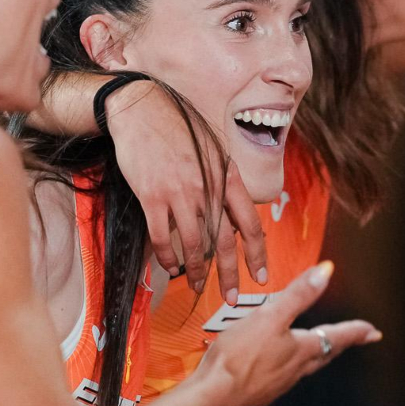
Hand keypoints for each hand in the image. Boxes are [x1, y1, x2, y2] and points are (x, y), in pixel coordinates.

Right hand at [107, 81, 268, 301]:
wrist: (143, 108)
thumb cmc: (179, 127)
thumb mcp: (213, 150)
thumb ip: (224, 183)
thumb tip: (232, 215)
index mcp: (227, 177)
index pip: (250, 223)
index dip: (258, 253)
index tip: (262, 276)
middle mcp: (208, 188)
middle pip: (225, 242)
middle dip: (230, 275)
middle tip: (231, 297)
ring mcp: (180, 193)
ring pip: (195, 244)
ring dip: (196, 270)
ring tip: (196, 285)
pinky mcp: (153, 196)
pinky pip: (163, 237)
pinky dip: (167, 257)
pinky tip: (169, 267)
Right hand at [198, 262, 379, 405]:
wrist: (212, 398)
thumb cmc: (239, 359)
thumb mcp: (270, 317)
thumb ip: (298, 295)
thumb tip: (325, 272)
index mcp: (301, 350)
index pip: (337, 337)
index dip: (356, 331)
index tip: (373, 331)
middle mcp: (294, 369)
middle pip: (325, 353)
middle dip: (340, 343)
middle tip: (355, 339)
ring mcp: (277, 382)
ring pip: (305, 365)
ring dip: (317, 354)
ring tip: (319, 346)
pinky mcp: (259, 390)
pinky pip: (282, 374)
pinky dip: (289, 364)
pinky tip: (277, 361)